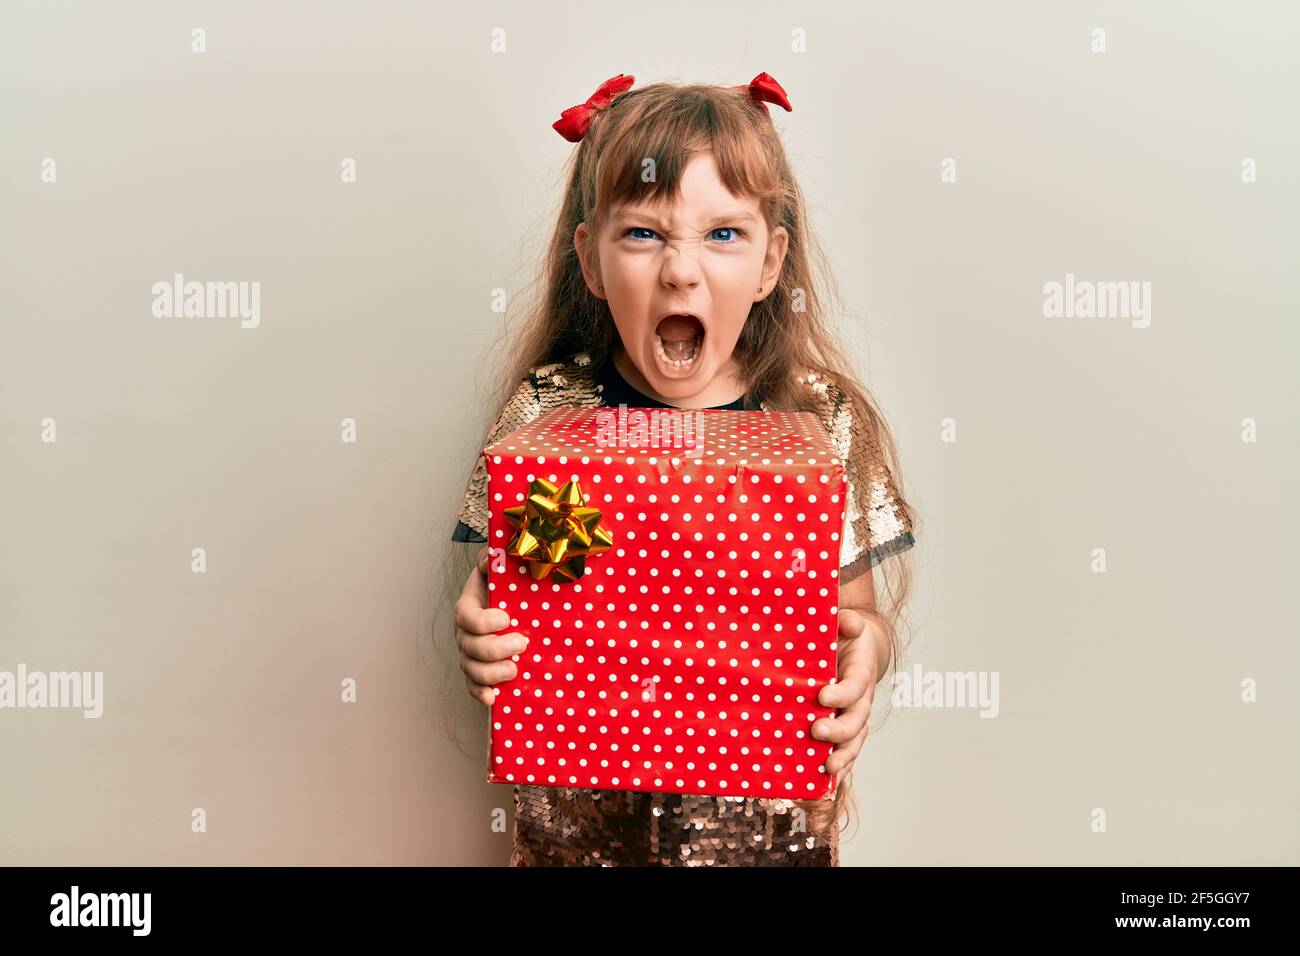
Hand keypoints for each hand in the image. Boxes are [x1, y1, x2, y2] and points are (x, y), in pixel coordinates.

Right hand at [454, 545, 527, 705]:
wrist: (516, 611)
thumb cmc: (508, 591)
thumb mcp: (501, 572)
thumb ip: (494, 561)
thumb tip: (491, 558)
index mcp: (469, 608)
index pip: (466, 617)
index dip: (484, 621)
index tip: (507, 618)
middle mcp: (465, 634)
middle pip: (470, 647)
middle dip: (496, 649)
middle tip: (522, 644)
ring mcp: (469, 656)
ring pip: (471, 670)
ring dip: (492, 674)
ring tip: (514, 670)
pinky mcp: (478, 674)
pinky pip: (473, 688)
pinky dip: (482, 694)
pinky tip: (494, 698)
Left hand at [812, 608, 882, 779]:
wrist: (857, 651)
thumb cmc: (843, 637)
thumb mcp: (845, 624)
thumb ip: (846, 622)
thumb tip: (850, 624)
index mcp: (859, 673)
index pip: (854, 685)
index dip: (841, 693)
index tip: (821, 696)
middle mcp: (861, 700)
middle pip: (856, 720)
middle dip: (838, 730)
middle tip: (816, 731)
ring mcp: (855, 718)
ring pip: (854, 742)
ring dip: (842, 757)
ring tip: (827, 768)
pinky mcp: (846, 731)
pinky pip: (845, 752)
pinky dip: (839, 768)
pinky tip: (825, 782)